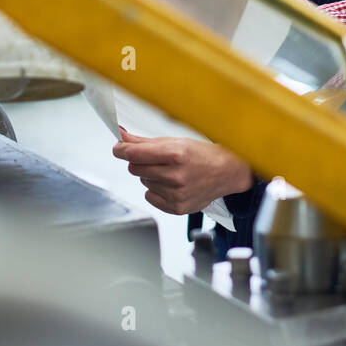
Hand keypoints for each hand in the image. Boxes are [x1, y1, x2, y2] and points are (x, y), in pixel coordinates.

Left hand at [112, 128, 253, 215]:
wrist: (226, 172)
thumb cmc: (202, 155)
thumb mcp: (175, 141)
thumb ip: (144, 141)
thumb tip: (121, 137)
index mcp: (176, 154)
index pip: (134, 154)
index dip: (121, 150)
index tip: (119, 148)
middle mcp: (176, 175)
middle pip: (135, 169)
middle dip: (139, 161)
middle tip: (154, 159)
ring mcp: (176, 194)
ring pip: (143, 182)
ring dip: (150, 175)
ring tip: (170, 172)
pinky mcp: (177, 208)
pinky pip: (150, 197)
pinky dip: (156, 190)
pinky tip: (171, 184)